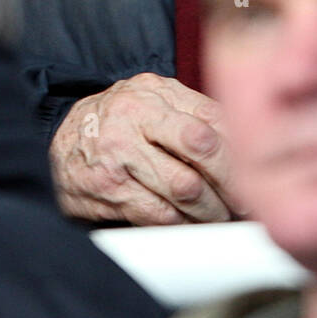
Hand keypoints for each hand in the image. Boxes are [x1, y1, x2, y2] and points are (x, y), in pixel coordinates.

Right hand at [49, 73, 234, 225]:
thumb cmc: (116, 122)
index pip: (212, 115)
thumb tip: (246, 142)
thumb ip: (192, 113)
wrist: (58, 143)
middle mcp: (136, 117)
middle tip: (246, 199)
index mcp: (154, 92)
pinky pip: (159, 214)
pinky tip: (192, 225)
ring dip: (212, 210)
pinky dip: (183, 225)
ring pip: (185, 187)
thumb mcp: (151, 101)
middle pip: (202, 146)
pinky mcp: (109, 190)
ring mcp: (120, 154)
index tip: (259, 168)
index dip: (243, 146)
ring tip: (222, 216)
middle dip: (233, 178)